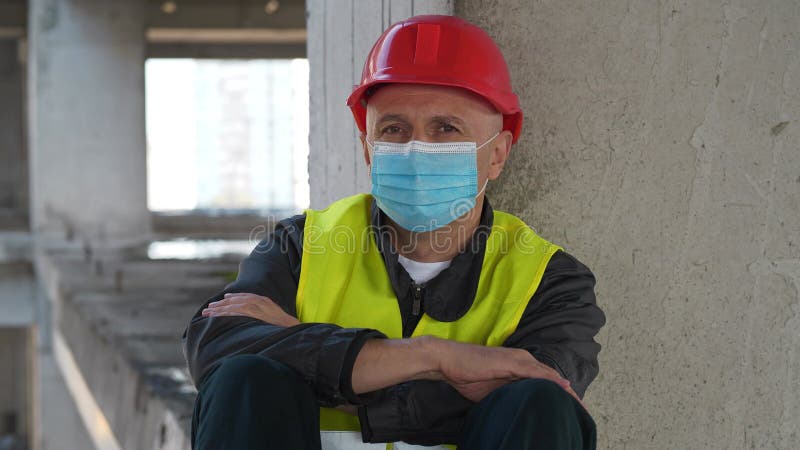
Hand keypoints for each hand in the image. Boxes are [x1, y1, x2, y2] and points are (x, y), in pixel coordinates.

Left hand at [202, 293, 300, 326]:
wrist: (293, 329)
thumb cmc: (286, 327)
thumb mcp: (276, 316)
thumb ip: (266, 314)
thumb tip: (259, 320)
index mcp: (264, 300)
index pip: (245, 296)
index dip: (233, 298)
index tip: (224, 300)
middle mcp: (258, 301)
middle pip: (235, 300)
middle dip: (221, 304)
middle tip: (209, 308)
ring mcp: (255, 307)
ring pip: (232, 306)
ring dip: (218, 309)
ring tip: (206, 312)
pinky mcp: (252, 314)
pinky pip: (234, 313)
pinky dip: (223, 314)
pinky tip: (214, 317)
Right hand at [428, 338, 584, 406]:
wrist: (448, 361)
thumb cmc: (466, 375)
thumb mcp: (491, 391)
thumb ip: (507, 395)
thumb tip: (517, 409)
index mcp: (519, 365)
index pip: (544, 380)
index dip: (560, 393)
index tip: (573, 409)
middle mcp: (522, 359)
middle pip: (551, 378)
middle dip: (569, 394)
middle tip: (584, 410)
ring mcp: (518, 359)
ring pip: (548, 375)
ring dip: (565, 390)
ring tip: (579, 404)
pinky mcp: (512, 362)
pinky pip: (536, 372)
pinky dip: (551, 380)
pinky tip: (563, 387)